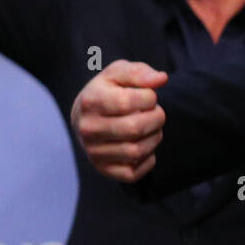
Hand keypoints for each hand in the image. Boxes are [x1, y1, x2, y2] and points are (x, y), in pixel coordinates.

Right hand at [70, 60, 168, 182]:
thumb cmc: (106, 93)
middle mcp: (87, 129)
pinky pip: (135, 172)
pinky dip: (148, 160)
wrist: (84, 119)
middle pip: (134, 128)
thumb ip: (138, 72)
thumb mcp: (117, 74)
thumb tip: (161, 79)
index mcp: (89, 102)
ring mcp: (93, 152)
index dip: (149, 98)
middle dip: (156, 118)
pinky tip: (144, 146)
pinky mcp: (104, 170)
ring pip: (137, 151)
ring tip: (151, 128)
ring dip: (154, 138)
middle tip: (155, 113)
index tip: (148, 96)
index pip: (127, 102)